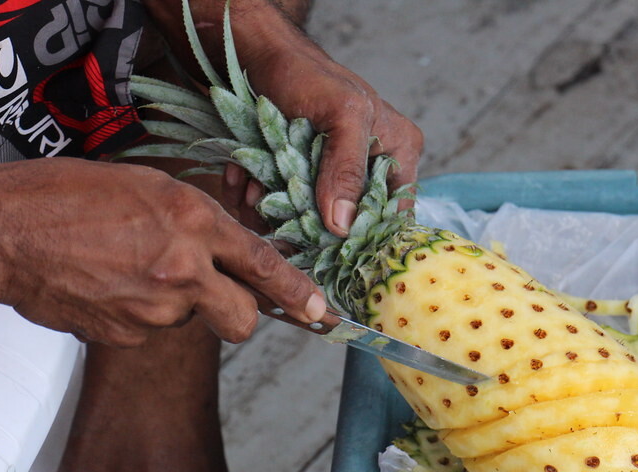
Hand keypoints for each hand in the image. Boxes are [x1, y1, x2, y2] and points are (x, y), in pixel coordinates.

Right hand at [0, 158, 324, 346]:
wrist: (4, 232)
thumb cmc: (68, 196)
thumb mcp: (149, 187)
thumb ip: (196, 223)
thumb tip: (227, 255)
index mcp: (192, 221)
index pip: (263, 264)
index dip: (296, 293)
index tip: (321, 312)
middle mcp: (182, 269)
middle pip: (242, 321)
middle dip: (240, 316)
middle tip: (217, 297)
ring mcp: (153, 309)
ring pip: (189, 321)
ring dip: (175, 304)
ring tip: (129, 270)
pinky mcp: (125, 336)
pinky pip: (150, 330)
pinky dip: (138, 313)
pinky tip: (107, 286)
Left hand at [145, 0, 423, 236]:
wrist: (252, 54)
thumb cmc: (306, 74)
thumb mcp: (341, 114)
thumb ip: (347, 168)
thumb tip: (343, 227)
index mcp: (397, 154)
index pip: (392, 215)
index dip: (363, 238)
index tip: (326, 250)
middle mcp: (368, 170)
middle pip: (345, 224)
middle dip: (305, 225)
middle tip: (274, 218)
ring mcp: (330, 177)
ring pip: (307, 221)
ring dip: (273, 213)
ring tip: (251, 192)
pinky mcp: (296, 179)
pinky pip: (280, 206)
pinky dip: (257, 199)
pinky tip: (240, 181)